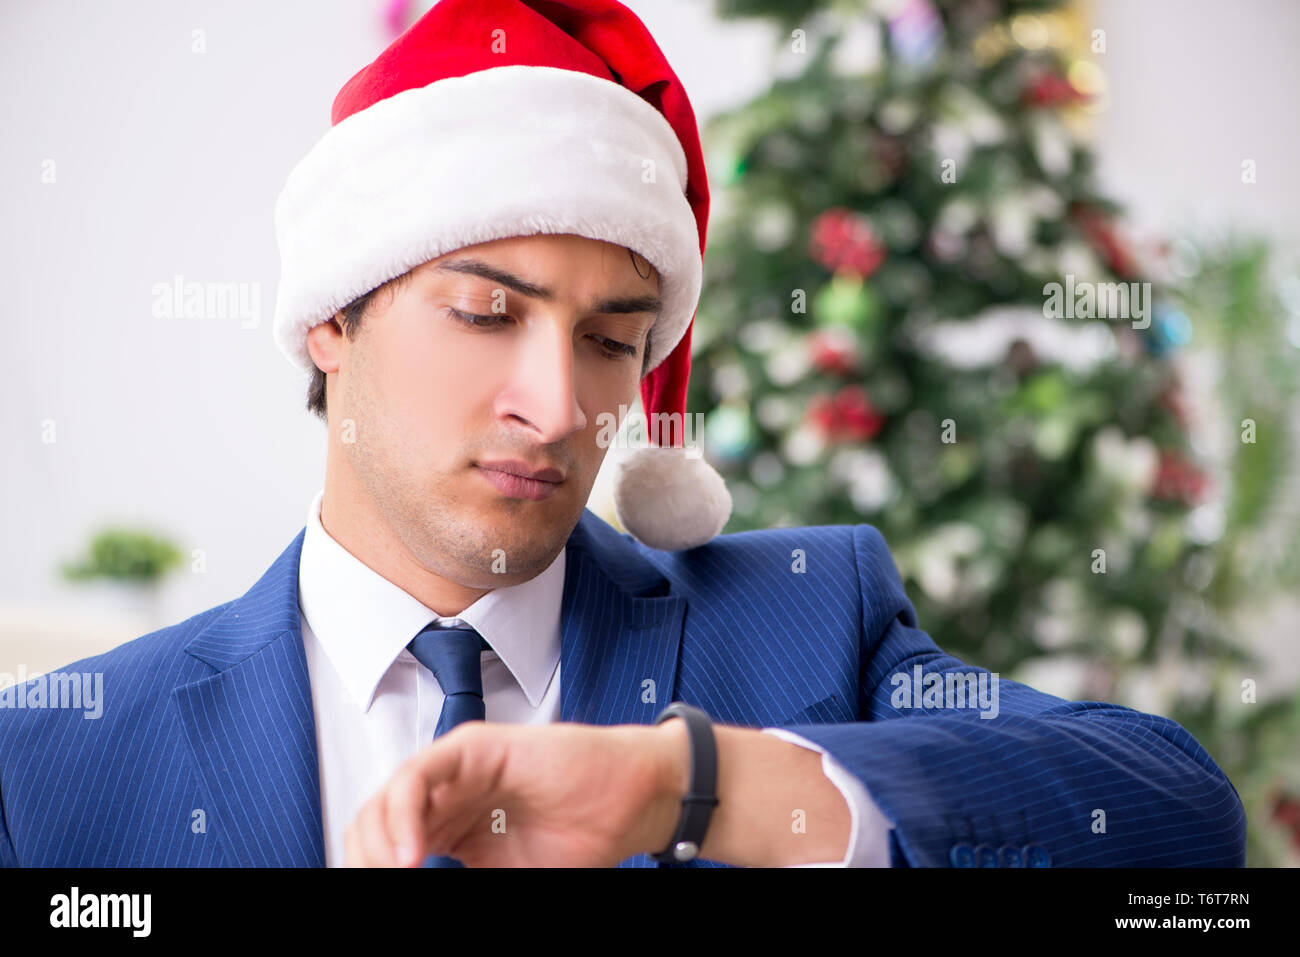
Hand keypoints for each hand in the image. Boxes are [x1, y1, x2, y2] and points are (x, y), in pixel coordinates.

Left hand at [343, 720, 686, 866]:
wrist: (628, 803)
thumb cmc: (582, 835)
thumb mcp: (501, 877)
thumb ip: (459, 884)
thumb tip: (415, 888)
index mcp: (447, 827)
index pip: (383, 848)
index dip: (370, 871)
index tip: (377, 902)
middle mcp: (446, 795)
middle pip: (374, 824)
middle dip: (367, 861)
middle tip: (378, 887)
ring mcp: (456, 768)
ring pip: (387, 798)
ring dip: (379, 843)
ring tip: (397, 870)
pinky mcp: (472, 746)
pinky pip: (418, 775)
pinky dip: (404, 815)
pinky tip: (412, 852)